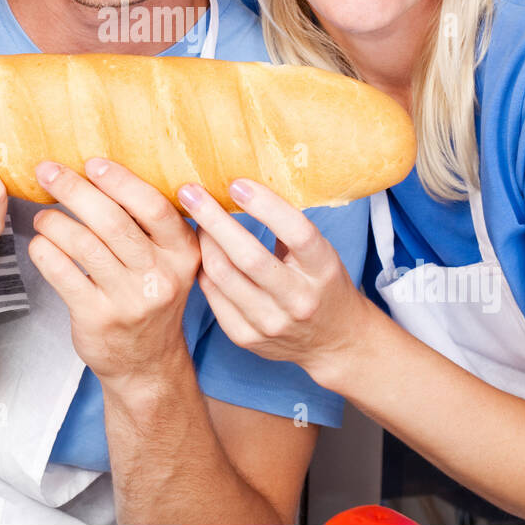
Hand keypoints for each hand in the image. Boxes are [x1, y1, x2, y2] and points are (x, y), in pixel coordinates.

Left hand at [28, 158, 200, 386]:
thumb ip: (151, 224)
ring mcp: (129, 300)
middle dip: (74, 190)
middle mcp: (160, 276)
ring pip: (84, 245)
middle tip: (48, 171)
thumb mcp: (170, 262)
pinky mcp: (98, 318)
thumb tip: (104, 170)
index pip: (154, 207)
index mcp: (182, 253)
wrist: (147, 363)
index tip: (92, 163)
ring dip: (54, 222)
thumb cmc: (151, 297)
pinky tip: (40, 244)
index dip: (121, 181)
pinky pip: (63, 274)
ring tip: (43, 216)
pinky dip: (45, 252)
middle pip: (113, 222)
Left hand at [179, 178, 368, 383]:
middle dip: (214, 219)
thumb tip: (244, 185)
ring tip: (194, 217)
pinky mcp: (246, 337)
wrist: (334, 342)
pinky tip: (202, 249)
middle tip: (191, 192)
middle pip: (248, 256)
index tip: (236, 183)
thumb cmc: (323, 285)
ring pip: (222, 275)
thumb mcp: (321, 254)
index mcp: (323, 270)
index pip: (297, 233)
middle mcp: (298, 300)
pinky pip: (213, 295)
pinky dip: (203, 267)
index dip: (265, 206)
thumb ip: (289, 227)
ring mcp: (270, 323)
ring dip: (203, 240)